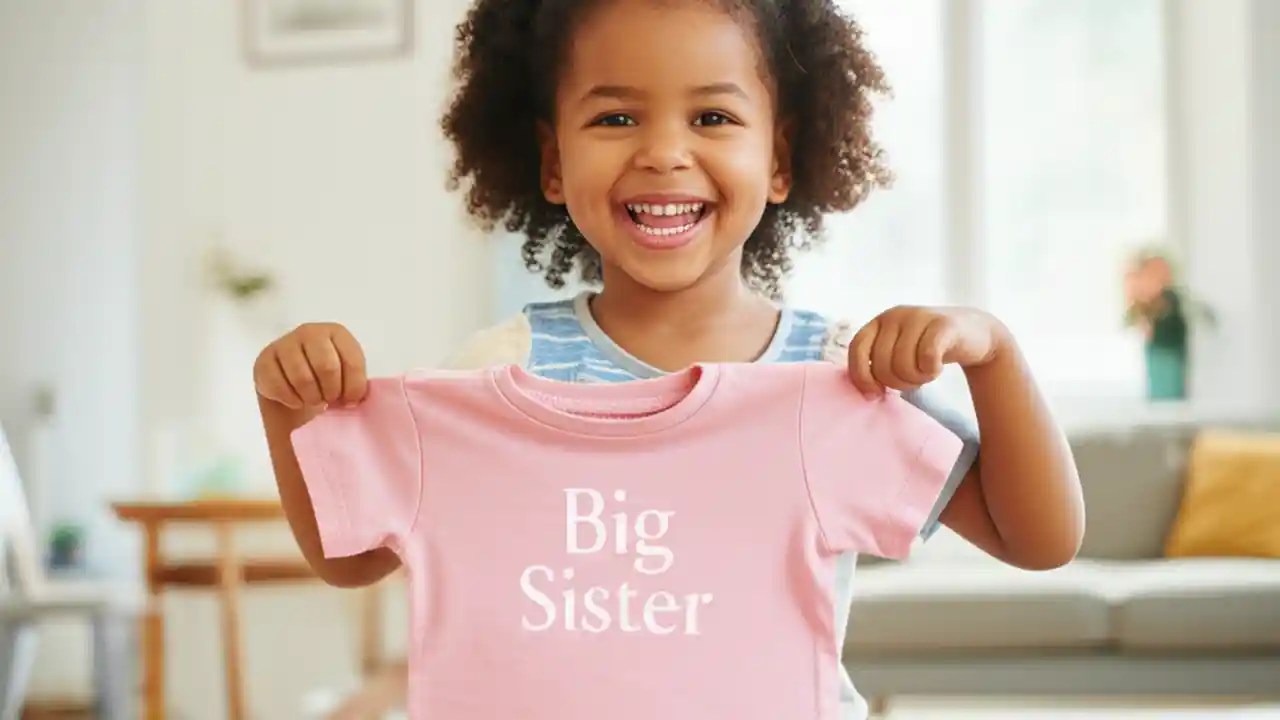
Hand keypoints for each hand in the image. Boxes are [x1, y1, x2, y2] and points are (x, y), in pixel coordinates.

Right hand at [254, 323, 368, 410]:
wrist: (293, 389)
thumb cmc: (327, 382)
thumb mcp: (347, 377)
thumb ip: (357, 384)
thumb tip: (355, 400)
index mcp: (336, 332)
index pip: (353, 362)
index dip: (353, 389)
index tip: (349, 401)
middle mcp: (310, 332)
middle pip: (327, 368)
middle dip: (331, 393)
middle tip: (329, 401)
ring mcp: (284, 344)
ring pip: (303, 379)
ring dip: (311, 398)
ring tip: (313, 400)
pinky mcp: (264, 361)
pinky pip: (279, 387)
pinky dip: (291, 400)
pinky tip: (296, 400)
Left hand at [847, 306, 1006, 397]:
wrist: (974, 333)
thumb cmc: (929, 349)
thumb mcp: (898, 352)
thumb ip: (878, 364)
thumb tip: (867, 393)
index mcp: (879, 322)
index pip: (857, 350)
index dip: (862, 376)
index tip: (875, 394)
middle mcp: (894, 315)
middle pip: (882, 365)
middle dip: (897, 382)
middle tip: (914, 379)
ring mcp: (918, 316)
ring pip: (902, 365)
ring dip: (916, 379)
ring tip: (926, 372)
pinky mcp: (943, 324)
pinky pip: (926, 357)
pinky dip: (931, 371)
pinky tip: (937, 368)